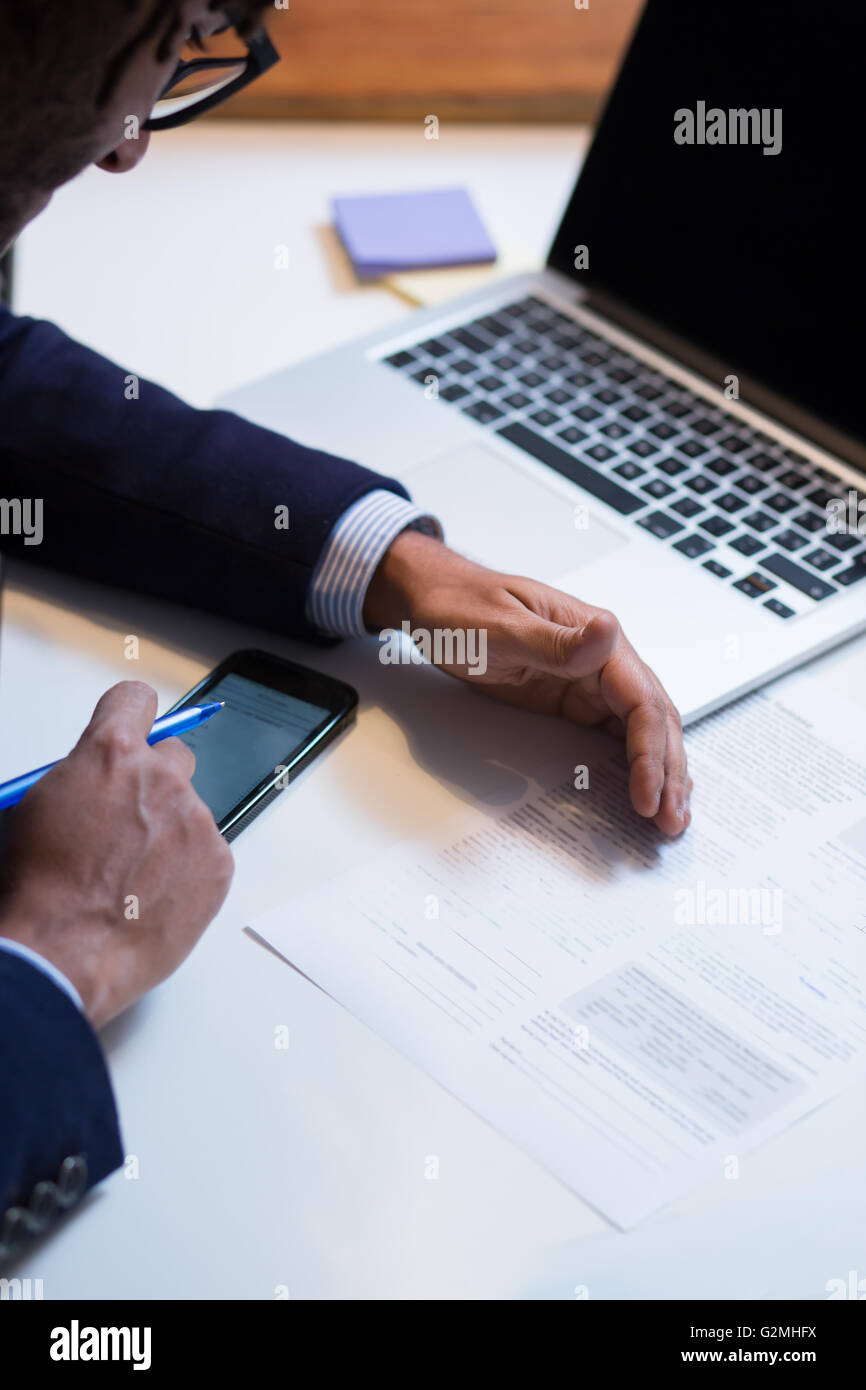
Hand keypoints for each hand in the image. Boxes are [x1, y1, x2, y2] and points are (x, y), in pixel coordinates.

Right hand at [0, 682, 233, 1026]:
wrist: (63, 954)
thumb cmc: (38, 887)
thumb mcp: (33, 807)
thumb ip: (76, 776)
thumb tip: (92, 776)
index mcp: (112, 754)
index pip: (136, 700)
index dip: (131, 715)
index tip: (132, 729)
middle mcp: (163, 779)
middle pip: (174, 755)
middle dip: (153, 779)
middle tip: (127, 819)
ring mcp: (198, 822)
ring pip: (189, 811)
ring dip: (167, 831)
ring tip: (130, 875)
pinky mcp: (219, 865)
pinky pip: (207, 852)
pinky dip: (186, 869)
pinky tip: (151, 896)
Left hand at [365, 532, 690, 834]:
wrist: (432, 602)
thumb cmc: (461, 608)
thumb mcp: (501, 627)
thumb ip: (555, 641)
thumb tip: (608, 632)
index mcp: (596, 637)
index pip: (641, 700)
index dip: (650, 752)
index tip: (648, 794)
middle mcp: (603, 659)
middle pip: (653, 720)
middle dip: (667, 772)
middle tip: (670, 822)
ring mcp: (590, 681)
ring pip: (640, 730)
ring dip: (660, 772)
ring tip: (670, 818)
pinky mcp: (572, 700)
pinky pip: (612, 735)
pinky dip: (634, 764)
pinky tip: (646, 788)